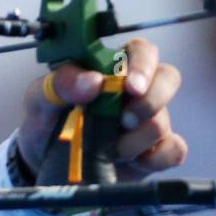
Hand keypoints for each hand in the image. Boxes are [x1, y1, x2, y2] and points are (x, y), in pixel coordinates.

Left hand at [17, 37, 186, 180]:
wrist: (43, 164)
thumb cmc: (47, 122)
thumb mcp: (41, 99)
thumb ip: (61, 83)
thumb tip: (93, 81)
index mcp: (111, 69)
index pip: (142, 51)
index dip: (143, 65)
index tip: (129, 86)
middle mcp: (136, 92)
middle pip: (168, 79)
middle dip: (150, 101)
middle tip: (124, 121)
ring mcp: (148, 122)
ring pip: (162, 122)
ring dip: (134, 140)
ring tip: (108, 149)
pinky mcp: (153, 153)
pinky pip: (174, 150)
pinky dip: (155, 159)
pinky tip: (130, 162)